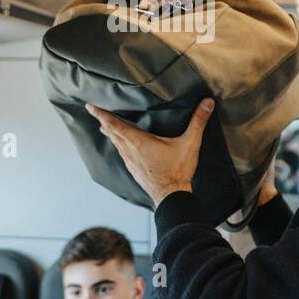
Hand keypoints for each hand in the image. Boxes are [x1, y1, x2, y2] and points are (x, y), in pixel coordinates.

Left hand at [86, 98, 214, 206]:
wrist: (172, 196)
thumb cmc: (178, 170)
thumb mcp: (190, 143)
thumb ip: (198, 122)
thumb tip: (207, 102)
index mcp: (138, 141)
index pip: (115, 124)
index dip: (101, 114)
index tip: (90, 106)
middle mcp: (130, 151)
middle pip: (112, 132)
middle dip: (103, 121)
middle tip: (95, 111)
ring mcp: (131, 162)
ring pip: (116, 144)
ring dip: (110, 133)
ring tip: (105, 126)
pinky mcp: (134, 170)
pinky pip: (122, 154)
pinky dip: (118, 145)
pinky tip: (122, 147)